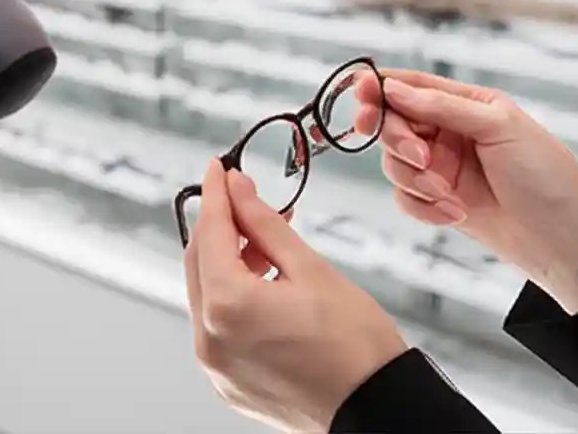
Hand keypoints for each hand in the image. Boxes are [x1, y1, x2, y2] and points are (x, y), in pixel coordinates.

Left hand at [184, 159, 407, 432]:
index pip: (209, 232)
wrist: (378, 408)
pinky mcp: (228, 381)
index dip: (214, 194)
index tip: (218, 168)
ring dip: (229, 261)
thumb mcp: (311, 269)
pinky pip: (218, 325)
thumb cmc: (356, 345)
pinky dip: (233, 297)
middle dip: (222, 226)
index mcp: (228, 306)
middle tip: (248, 199)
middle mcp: (210, 339)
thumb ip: (265, 226)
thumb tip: (237, 190)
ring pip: (207, 294)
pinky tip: (264, 282)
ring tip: (268, 243)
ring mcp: (216, 365)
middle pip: (199, 262)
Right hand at [355, 70, 577, 313]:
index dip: (379, 88)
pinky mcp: (436, 200)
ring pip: (393, 163)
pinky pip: (404, 198)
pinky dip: (423, 207)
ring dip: (417, 181)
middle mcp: (446, 131)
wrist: (563, 238)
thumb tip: (393, 89)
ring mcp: (440, 166)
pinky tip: (454, 214)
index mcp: (465, 102)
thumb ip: (443, 107)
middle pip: (392, 123)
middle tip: (421, 157)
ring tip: (450, 195)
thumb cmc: (544, 174)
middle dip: (400, 141)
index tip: (362, 96)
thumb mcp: (499, 127)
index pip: (410, 86)